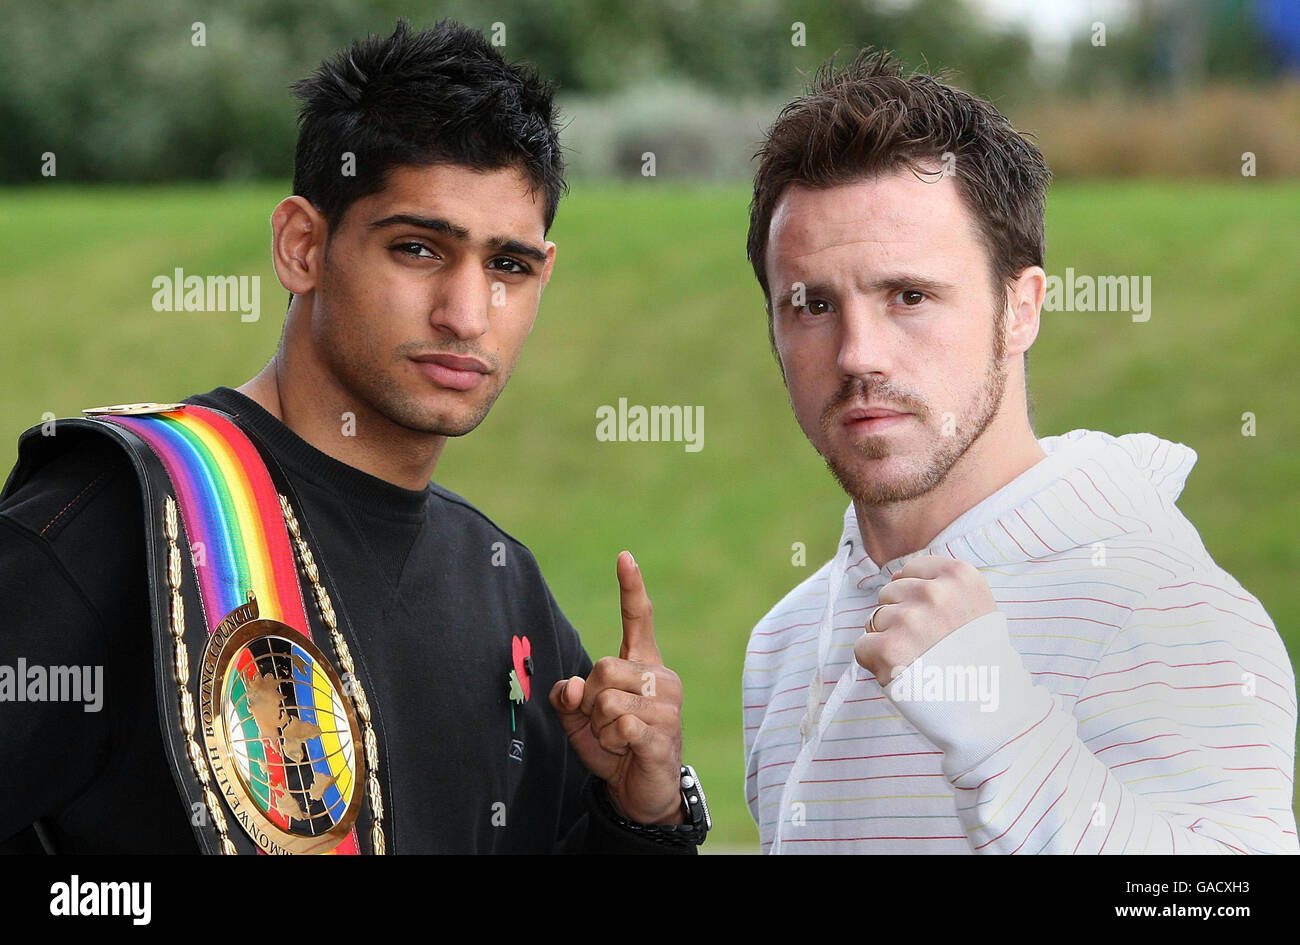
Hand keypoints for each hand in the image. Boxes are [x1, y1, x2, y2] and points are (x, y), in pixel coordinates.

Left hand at [548, 551, 684, 824]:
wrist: (640, 791)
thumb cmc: (613, 746)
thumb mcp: (579, 720)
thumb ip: (568, 696)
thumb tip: (570, 686)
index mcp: (642, 665)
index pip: (638, 619)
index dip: (631, 588)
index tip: (623, 556)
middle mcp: (660, 677)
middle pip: (603, 667)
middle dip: (589, 700)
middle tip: (604, 723)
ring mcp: (667, 706)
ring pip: (607, 700)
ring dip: (600, 727)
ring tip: (618, 740)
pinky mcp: (664, 735)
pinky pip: (623, 725)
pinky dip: (614, 740)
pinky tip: (628, 750)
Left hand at [853, 556, 996, 688]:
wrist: (989, 713)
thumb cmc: (981, 663)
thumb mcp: (977, 608)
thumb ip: (942, 586)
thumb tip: (896, 576)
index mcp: (960, 576)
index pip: (913, 569)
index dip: (917, 598)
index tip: (936, 620)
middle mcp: (935, 592)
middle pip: (891, 592)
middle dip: (901, 617)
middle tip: (928, 645)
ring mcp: (910, 619)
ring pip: (875, 618)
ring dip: (889, 640)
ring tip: (919, 660)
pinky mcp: (889, 648)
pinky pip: (863, 645)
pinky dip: (875, 662)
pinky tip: (901, 673)